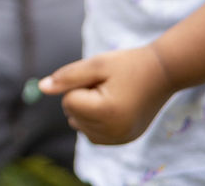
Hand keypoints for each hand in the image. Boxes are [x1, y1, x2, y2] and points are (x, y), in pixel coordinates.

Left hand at [39, 44, 175, 144]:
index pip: (68, 102)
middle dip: (83, 97)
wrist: (162, 73)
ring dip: (88, 109)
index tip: (100, 79)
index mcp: (106, 113)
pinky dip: (95, 120)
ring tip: (111, 95)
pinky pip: (93, 134)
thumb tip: (41, 88)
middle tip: (108, 86)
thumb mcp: (95, 64)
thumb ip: (67, 77)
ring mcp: (120, 139)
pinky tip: (113, 107)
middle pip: (73, 115)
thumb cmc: (127, 64)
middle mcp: (114, 132)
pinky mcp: (124, 140)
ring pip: (80, 125)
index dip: (79, 85)